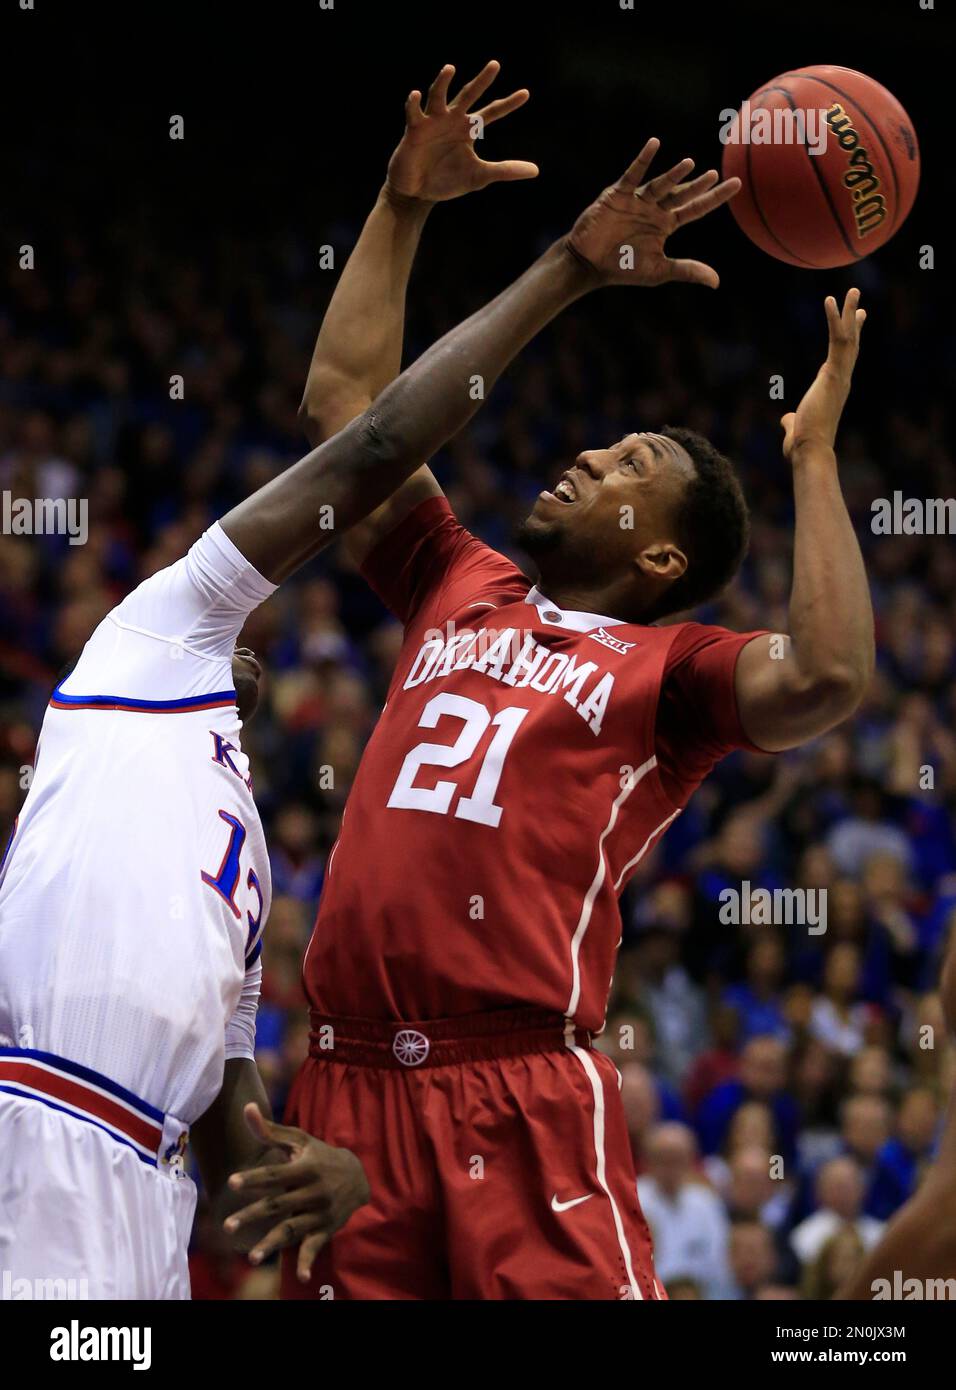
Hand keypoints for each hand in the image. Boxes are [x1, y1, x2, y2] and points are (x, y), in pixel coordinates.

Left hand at [223, 1103, 369, 1282]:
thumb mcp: (300, 1141)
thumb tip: (246, 1108)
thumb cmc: (319, 1154)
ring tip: (251, 1258)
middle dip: (253, 1215)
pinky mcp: (325, 1229)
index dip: (254, 1178)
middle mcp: (313, 1191)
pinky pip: (316, 1247)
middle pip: (278, 1205)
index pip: (275, 1174)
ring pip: (292, 1229)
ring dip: (272, 1244)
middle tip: (228, 1226)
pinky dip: (310, 1261)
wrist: (358, 1174)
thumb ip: (270, 1130)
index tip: (232, 1183)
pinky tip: (302, 1277)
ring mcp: (320, 1212)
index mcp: (305, 1167)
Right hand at [385, 60, 537, 203]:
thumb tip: (535, 171)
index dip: (508, 104)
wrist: (418, 193)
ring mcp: (432, 122)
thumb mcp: (479, 176)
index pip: (492, 112)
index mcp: (468, 128)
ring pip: (438, 95)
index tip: (526, 93)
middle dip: (482, 81)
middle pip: (469, 95)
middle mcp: (452, 119)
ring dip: (443, 82)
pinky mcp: (414, 130)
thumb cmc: (447, 180)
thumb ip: (505, 170)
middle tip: (496, 64)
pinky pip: (413, 112)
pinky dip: (413, 103)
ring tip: (450, 68)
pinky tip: (416, 94)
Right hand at [564, 137, 739, 288]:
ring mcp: (637, 200)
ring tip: (690, 164)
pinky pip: (633, 175)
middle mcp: (654, 208)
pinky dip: (643, 160)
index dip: (715, 197)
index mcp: (666, 224)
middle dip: (698, 185)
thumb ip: (687, 270)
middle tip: (715, 174)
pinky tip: (654, 144)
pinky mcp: (618, 194)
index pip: (696, 208)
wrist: (588, 264)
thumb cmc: (622, 268)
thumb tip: (716, 282)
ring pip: (661, 184)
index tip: (736, 184)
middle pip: (682, 194)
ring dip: (674, 175)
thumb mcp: (659, 270)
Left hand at [781, 289, 866, 460]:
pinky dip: (834, 320)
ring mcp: (840, 375)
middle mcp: (842, 379)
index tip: (858, 319)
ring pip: (849, 337)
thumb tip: (786, 420)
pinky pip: (836, 341)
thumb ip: (790, 421)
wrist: (809, 449)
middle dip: (854, 317)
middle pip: (852, 342)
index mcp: (835, 387)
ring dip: (850, 311)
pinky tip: (830, 300)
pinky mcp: (833, 374)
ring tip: (852, 289)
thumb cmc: (803, 444)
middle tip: (856, 295)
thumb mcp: (795, 427)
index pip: (846, 357)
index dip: (853, 336)